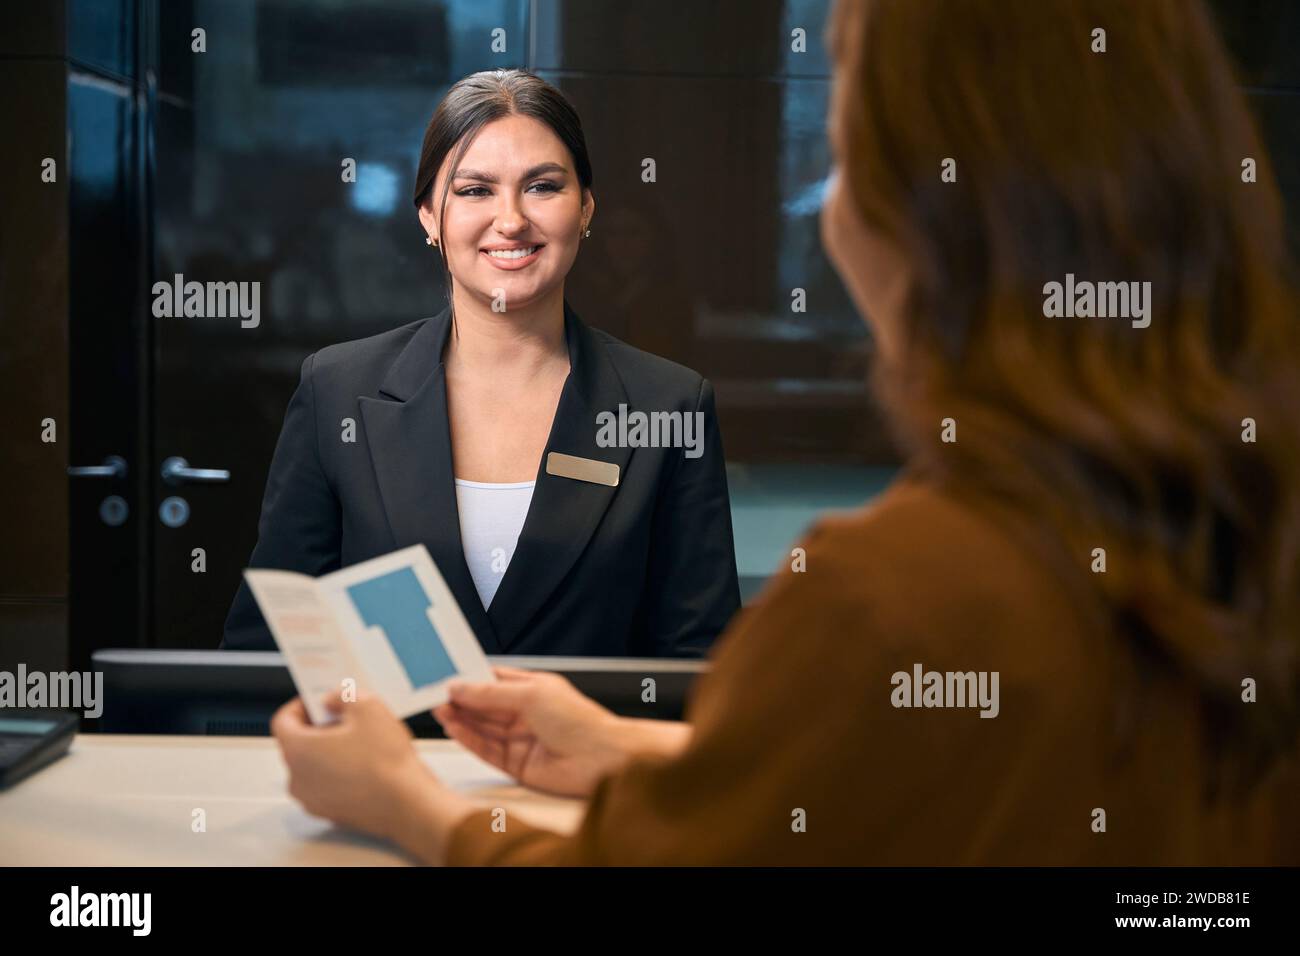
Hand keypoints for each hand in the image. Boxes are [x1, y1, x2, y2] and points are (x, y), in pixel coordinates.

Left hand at [271, 689, 474, 850]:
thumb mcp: (368, 707)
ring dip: (330, 750)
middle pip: (297, 743)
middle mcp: (298, 779)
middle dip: (319, 726)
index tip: (320, 700)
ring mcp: (313, 799)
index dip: (302, 704)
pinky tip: (367, 763)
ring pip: (312, 765)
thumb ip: (342, 695)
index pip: (283, 721)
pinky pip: (326, 784)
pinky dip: (339, 771)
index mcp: (298, 751)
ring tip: (361, 741)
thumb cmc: (387, 763)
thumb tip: (332, 699)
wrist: (408, 805)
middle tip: (346, 716)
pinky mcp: (330, 812)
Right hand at [433, 666, 627, 797]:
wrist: (600, 759)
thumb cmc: (580, 722)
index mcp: (534, 689)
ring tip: (440, 710)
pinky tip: (454, 728)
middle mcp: (526, 714)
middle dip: (462, 700)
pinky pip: (486, 750)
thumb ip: (491, 694)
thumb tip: (461, 687)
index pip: (495, 682)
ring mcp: (520, 739)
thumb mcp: (531, 696)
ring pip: (483, 728)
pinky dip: (468, 739)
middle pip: (485, 706)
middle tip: (436, 695)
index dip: (471, 680)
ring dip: (461, 719)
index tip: (448, 676)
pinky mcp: (516, 764)